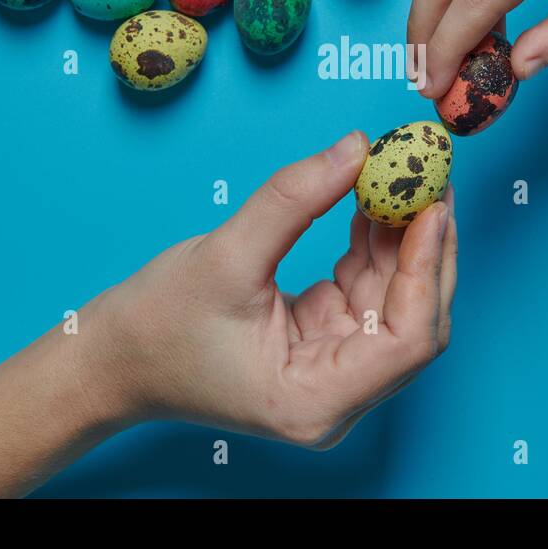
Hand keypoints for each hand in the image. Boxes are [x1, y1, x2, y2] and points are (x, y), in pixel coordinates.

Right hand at [86, 131, 456, 448]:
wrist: (115, 358)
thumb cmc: (157, 327)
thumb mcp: (225, 256)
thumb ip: (293, 200)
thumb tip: (357, 148)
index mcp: (316, 400)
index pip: (407, 341)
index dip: (428, 270)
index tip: (433, 206)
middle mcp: (335, 396)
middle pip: (415, 321)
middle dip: (427, 248)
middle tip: (431, 179)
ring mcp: (332, 371)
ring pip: (396, 301)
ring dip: (402, 239)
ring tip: (403, 176)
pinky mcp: (322, 343)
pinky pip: (366, 292)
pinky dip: (373, 246)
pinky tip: (370, 202)